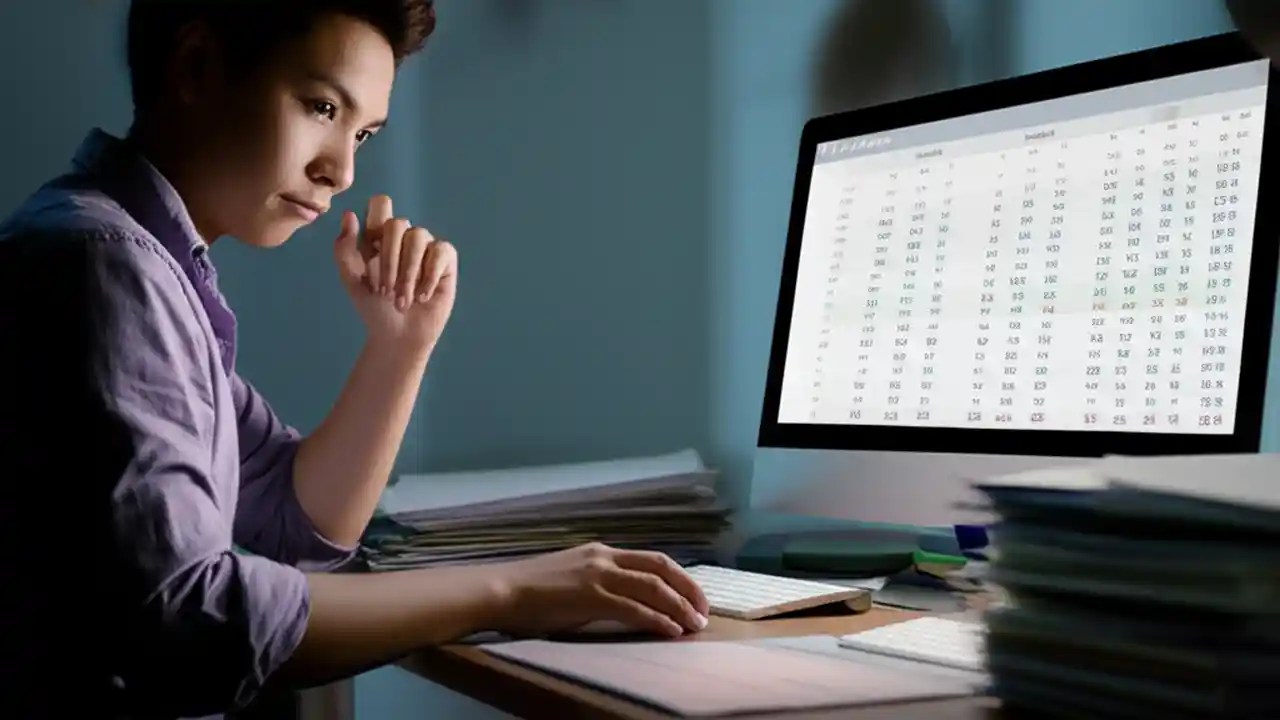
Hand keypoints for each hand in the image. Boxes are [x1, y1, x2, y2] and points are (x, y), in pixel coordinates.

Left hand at [334, 195, 457, 353]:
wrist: (397, 336)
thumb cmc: (374, 308)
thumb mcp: (352, 280)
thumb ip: (344, 249)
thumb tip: (349, 214)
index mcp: (379, 236)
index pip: (381, 205)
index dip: (376, 216)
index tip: (371, 248)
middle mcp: (404, 237)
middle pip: (397, 223)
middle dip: (388, 260)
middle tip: (384, 291)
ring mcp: (426, 247)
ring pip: (418, 237)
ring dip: (408, 272)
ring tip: (402, 300)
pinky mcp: (446, 260)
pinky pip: (440, 252)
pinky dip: (429, 276)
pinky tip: (422, 297)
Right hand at [493, 543, 710, 638]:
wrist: (502, 591)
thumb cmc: (532, 590)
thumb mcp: (572, 575)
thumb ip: (599, 580)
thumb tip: (624, 597)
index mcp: (601, 551)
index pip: (652, 558)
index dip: (679, 577)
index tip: (694, 596)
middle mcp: (604, 557)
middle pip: (661, 567)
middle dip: (688, 589)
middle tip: (704, 611)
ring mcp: (598, 575)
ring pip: (653, 587)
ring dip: (679, 607)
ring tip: (694, 625)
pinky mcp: (591, 597)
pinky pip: (634, 608)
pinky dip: (657, 619)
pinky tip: (670, 630)